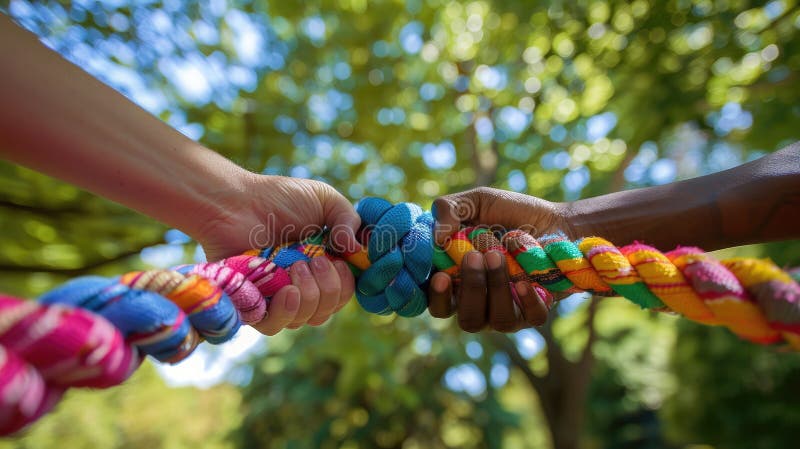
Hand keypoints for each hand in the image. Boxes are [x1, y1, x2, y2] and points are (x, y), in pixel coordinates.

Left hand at [192, 174, 359, 335]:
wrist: (236, 202)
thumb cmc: (278, 198)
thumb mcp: (325, 200)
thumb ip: (349, 220)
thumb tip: (357, 251)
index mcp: (321, 265)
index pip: (345, 293)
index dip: (347, 283)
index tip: (340, 260)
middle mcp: (301, 285)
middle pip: (329, 310)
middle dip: (330, 288)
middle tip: (315, 260)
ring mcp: (276, 296)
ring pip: (306, 319)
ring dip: (310, 295)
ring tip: (296, 267)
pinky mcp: (252, 305)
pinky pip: (274, 326)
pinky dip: (287, 312)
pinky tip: (287, 291)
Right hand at [428, 187, 570, 331]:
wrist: (556, 219)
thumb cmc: (510, 213)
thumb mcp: (476, 201)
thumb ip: (449, 209)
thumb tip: (438, 237)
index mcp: (460, 283)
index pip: (439, 306)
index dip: (437, 297)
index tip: (441, 276)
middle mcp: (482, 304)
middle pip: (468, 318)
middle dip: (471, 287)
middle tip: (475, 256)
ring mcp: (510, 311)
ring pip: (498, 320)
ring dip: (496, 288)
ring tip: (499, 256)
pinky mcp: (537, 311)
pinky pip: (530, 318)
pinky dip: (527, 301)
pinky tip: (524, 281)